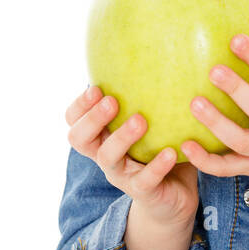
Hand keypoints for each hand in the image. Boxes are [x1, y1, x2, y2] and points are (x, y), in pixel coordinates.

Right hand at [64, 85, 199, 228]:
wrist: (174, 200)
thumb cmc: (160, 149)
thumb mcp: (153, 122)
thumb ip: (148, 97)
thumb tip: (162, 49)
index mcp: (101, 137)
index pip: (74, 120)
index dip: (79, 105)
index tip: (96, 87)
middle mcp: (105, 155)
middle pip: (79, 138)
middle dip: (92, 118)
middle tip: (112, 101)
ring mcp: (121, 176)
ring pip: (107, 158)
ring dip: (121, 137)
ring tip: (141, 121)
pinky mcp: (143, 193)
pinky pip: (144, 180)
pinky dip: (157, 165)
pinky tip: (171, 151)